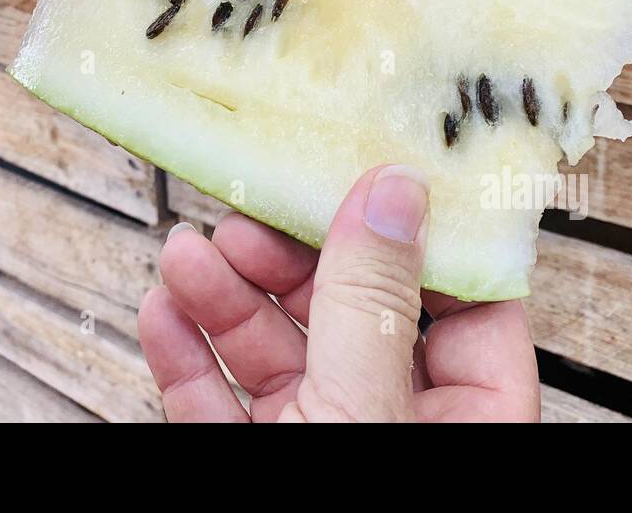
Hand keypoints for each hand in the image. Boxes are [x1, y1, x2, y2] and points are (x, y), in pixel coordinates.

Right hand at [139, 165, 539, 421]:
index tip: (373, 168)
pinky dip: (188, 357)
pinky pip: (221, 402)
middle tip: (251, 214)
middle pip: (351, 312)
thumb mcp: (363, 408)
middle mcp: (395, 424)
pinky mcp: (252, 463)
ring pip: (277, 351)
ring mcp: (321, 442)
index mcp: (465, 420)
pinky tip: (164, 311)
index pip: (468, 305)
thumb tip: (394, 191)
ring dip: (225, 295)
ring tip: (188, 253)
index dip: (420, 233)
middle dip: (288, 259)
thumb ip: (372, 302)